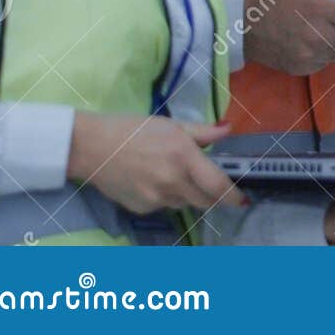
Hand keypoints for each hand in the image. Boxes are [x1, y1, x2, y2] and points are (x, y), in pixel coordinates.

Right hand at [67, 112, 244, 214]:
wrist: (91, 147)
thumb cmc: (132, 130)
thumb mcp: (171, 125)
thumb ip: (203, 132)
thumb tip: (228, 128)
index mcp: (183, 156)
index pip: (217, 185)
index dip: (233, 196)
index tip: (243, 200)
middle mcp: (172, 181)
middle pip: (205, 200)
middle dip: (213, 196)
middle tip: (211, 185)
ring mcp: (156, 198)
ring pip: (185, 203)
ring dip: (188, 194)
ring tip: (172, 174)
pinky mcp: (142, 208)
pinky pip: (164, 206)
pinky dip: (166, 197)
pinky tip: (153, 181)